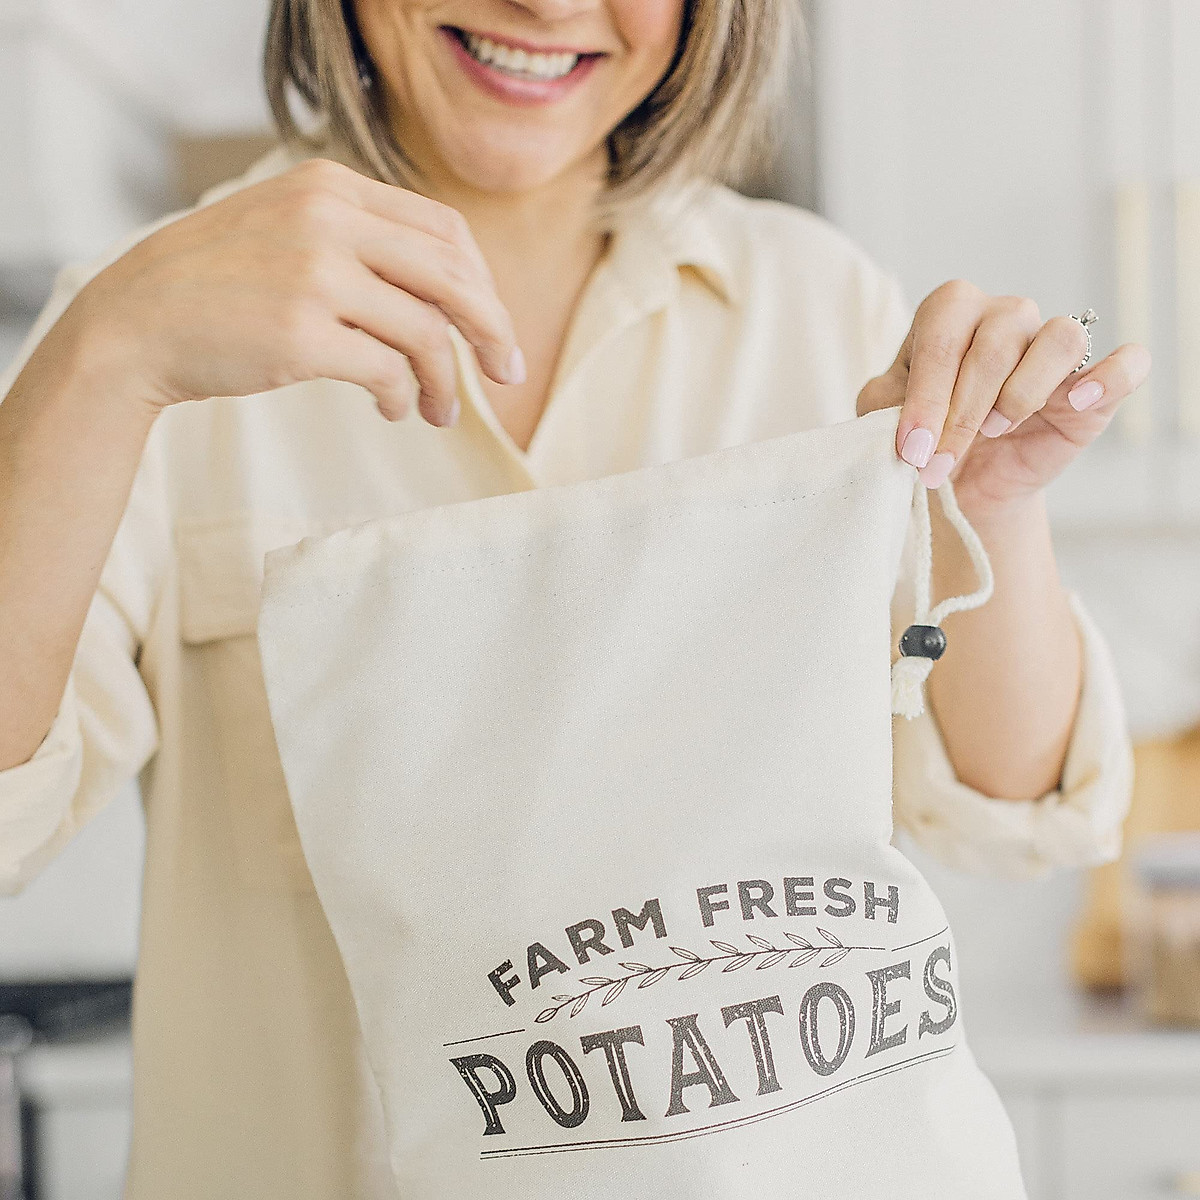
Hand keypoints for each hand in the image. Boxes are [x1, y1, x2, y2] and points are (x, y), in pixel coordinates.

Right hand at [70, 157, 523, 426]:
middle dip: (494, 330)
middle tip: (507, 373)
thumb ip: (362, 241)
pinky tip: (392, 410)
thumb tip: (455, 294)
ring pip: (427, 332)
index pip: (445, 229)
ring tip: (440, 413)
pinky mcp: (300, 334)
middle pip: (454, 276)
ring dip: (446, 381)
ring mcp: (313, 274)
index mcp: (331, 186)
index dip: (482, 283)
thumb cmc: (220, 286)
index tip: (490, 325)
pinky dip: (402, 397)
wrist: (134, 321)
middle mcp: (327, 219)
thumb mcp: (289, 230)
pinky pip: (388, 371)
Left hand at [856, 280, 1151, 516]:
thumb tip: (907, 416)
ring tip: (995, 429)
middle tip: (939, 464)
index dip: (926, 399)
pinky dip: (1109, 378)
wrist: (963, 482)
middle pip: (993, 347)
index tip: (912, 451)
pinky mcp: (1094, 381)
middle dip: (962, 416)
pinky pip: (1125, 362)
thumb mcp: (885, 419)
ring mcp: (1051, 344)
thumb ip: (885, 404)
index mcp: (950, 312)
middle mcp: (1005, 316)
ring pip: (1056, 340)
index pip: (942, 339)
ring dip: (1020, 395)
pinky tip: (1076, 401)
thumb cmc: (923, 437)